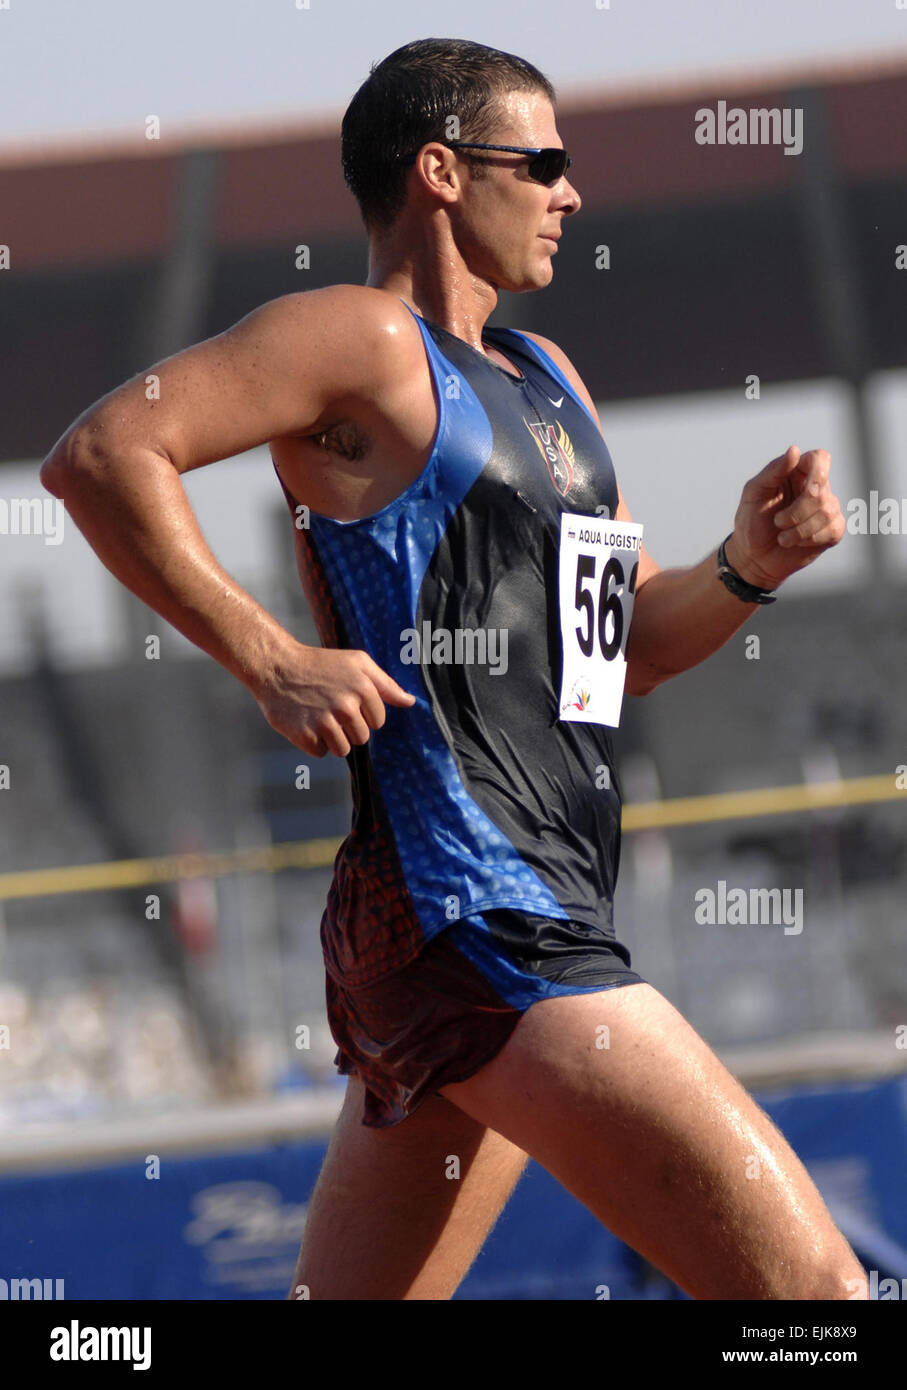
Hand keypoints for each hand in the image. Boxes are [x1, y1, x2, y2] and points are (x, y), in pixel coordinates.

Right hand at [254, 644, 415, 757]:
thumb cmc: (321, 664)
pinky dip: (313, 742)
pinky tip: (305, 723)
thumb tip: (410, 702)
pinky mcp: (304, 734)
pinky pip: (320, 753)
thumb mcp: (357, 663)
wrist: (277, 667)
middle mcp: (345, 705)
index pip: (378, 721)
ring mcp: (323, 721)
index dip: (364, 713)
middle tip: (329, 708)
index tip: (347, 700)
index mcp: (363, 688)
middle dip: (348, 727)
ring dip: (332, 738)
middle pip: (361, 738)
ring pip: (343, 750)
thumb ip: (386, 684)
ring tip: (318, 717)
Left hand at [726, 445, 845, 589]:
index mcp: (797, 473)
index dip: (816, 471)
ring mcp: (828, 508)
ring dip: (798, 529)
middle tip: (778, 522)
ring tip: (782, 536)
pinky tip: (795, 542)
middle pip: (821, 490)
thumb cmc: (751, 521)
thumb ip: (773, 470)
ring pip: (826, 512)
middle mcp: (816, 487)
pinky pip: (832, 529)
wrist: (753, 557)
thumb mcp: (754, 492)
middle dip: (796, 511)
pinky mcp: (833, 530)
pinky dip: (808, 539)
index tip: (800, 487)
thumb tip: (794, 449)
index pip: (820, 458)